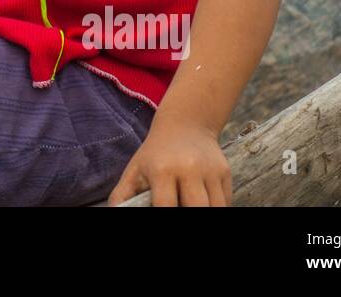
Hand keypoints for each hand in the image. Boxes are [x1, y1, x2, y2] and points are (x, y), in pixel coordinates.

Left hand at [107, 117, 231, 205]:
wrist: (185, 124)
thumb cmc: (155, 153)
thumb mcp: (135, 169)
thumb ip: (122, 194)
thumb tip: (115, 211)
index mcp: (162, 169)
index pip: (166, 206)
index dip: (165, 216)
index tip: (163, 211)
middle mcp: (189, 169)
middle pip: (197, 209)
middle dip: (189, 215)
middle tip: (179, 208)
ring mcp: (210, 171)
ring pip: (216, 207)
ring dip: (205, 212)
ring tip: (189, 204)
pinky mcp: (225, 172)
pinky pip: (226, 201)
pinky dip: (216, 206)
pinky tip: (202, 203)